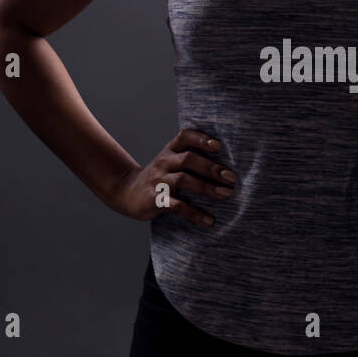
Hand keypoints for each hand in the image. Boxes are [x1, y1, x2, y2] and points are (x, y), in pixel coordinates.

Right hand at [110, 127, 235, 224]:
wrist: (126, 193)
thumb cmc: (158, 177)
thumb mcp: (170, 162)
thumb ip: (192, 159)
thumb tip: (228, 167)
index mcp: (170, 150)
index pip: (185, 136)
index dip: (201, 139)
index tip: (218, 146)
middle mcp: (164, 162)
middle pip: (188, 159)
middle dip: (211, 168)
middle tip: (231, 178)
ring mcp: (158, 181)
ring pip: (183, 180)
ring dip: (206, 187)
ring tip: (225, 194)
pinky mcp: (155, 200)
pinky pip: (177, 206)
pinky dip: (195, 213)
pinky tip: (209, 220)